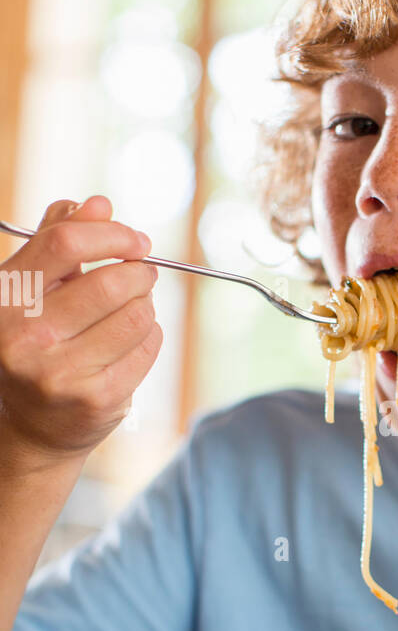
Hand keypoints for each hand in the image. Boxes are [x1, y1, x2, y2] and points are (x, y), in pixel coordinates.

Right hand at [0, 195, 161, 462]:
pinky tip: (131, 341)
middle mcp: (26, 336)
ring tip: (133, 309)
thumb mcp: (30, 289)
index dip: (111, 233)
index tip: (135, 241)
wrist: (29, 427)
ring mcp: (61, 372)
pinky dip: (149, 336)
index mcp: (5, 299)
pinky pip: (147, 347)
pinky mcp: (97, 399)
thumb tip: (99, 204)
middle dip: (139, 272)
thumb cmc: (33, 343)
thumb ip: (58, 241)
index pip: (65, 243)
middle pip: (110, 281)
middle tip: (143, 275)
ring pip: (136, 316)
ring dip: (145, 305)